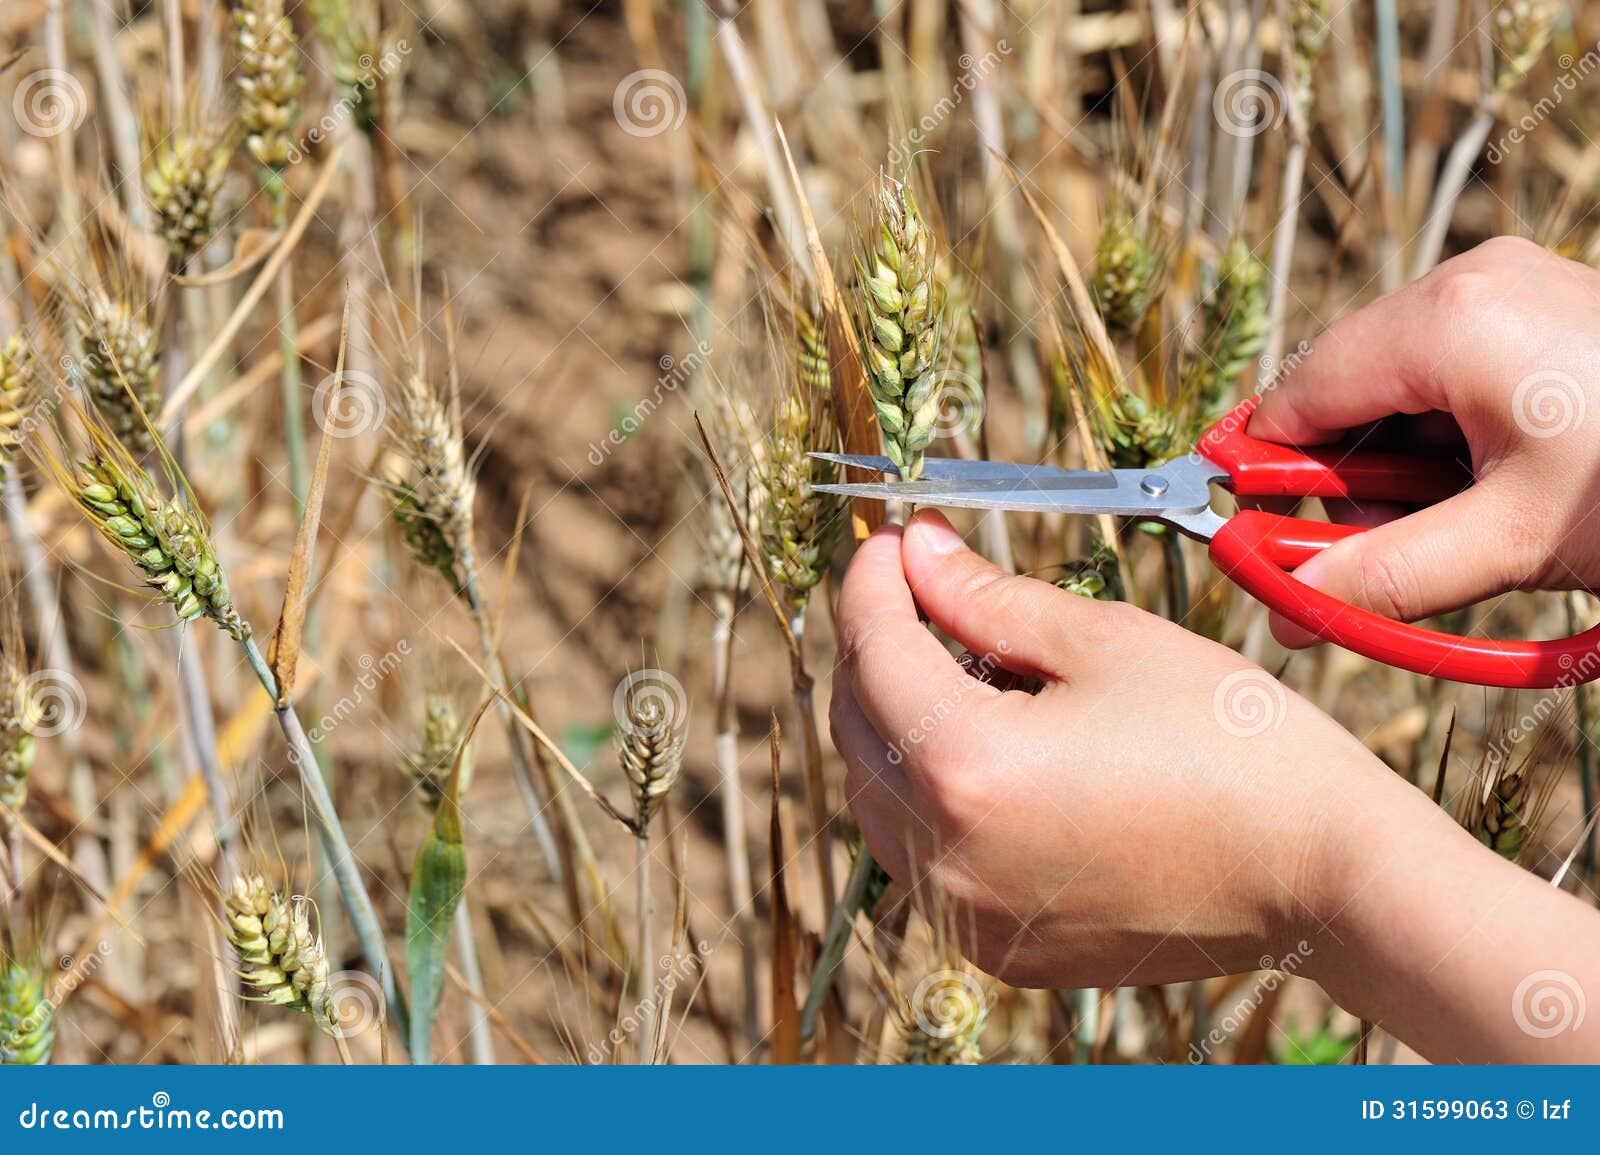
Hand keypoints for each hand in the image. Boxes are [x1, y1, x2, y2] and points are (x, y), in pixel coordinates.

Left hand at [830, 510, 1399, 988]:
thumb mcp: (1104, 640)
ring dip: (895, 720)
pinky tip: (992, 748)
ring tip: (968, 666)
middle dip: (876, 645)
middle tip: (922, 588)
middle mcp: (946, 857)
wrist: (1323, 872)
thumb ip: (987, 596)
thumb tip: (918, 551)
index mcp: (966, 767)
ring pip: (876, 795)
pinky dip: (930, 793)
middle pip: (855, 725)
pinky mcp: (999, 948)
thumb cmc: (1232, 742)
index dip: (872, 580)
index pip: (872, 650)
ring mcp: (968, 914)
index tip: (892, 538)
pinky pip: (923, 855)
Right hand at [1250, 235, 1599, 645]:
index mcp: (1447, 320)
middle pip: (1342, 390)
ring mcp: (1508, 289)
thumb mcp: (1514, 541)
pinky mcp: (1538, 313)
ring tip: (1446, 533)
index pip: (1299, 396)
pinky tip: (1476, 496)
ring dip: (1394, 471)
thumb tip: (1289, 611)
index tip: (1251, 541)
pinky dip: (1440, 445)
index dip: (1265, 475)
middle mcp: (1467, 283)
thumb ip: (1386, 577)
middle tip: (1354, 558)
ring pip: (1393, 389)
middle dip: (1339, 483)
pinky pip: (1446, 377)